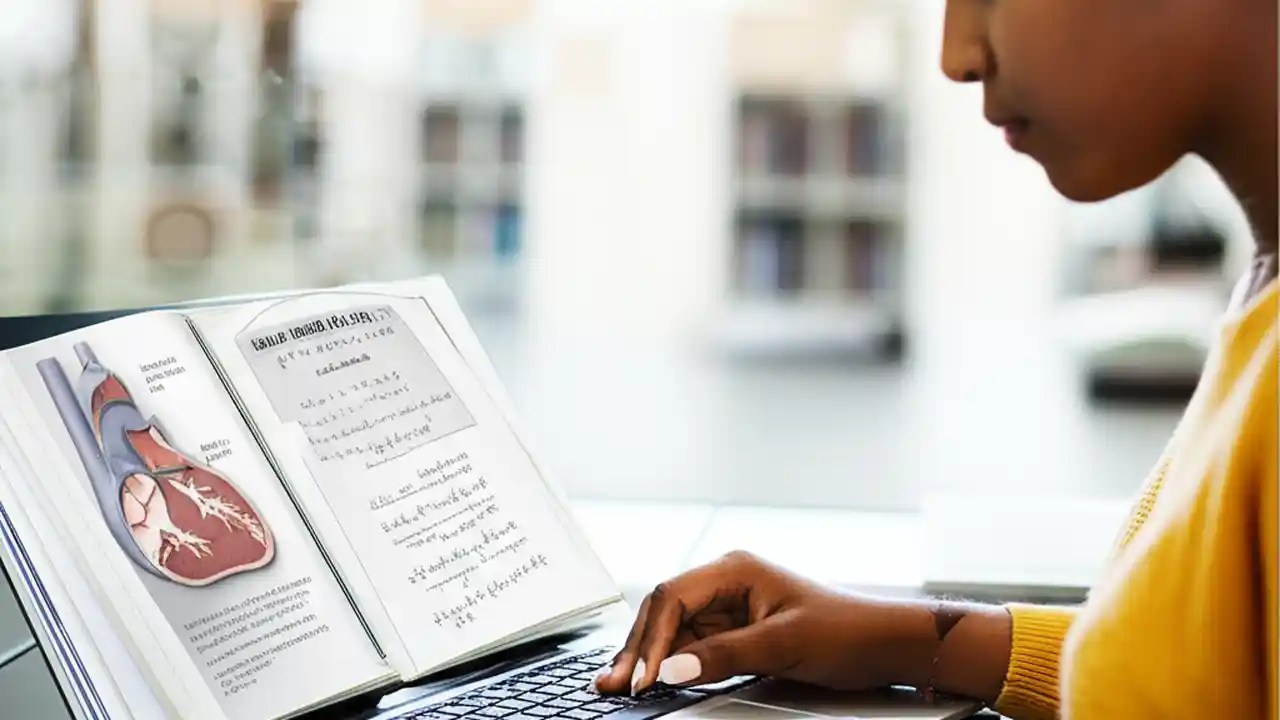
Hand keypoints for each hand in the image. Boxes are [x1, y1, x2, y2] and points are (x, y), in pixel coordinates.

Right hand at [593, 551, 934, 695]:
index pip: (672, 597)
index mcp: (734, 569)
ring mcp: (728, 607)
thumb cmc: (846, 632)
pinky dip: (669, 665)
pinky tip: (650, 681)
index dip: (651, 639)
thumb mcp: (783, 646)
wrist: (885, 645)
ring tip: (617, 687)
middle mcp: (725, 582)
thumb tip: (670, 671)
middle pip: (663, 613)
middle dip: (637, 649)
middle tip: (611, 686)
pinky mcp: (735, 631)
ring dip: (647, 659)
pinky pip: (691, 646)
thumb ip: (723, 656)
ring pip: (672, 632)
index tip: (643, 678)